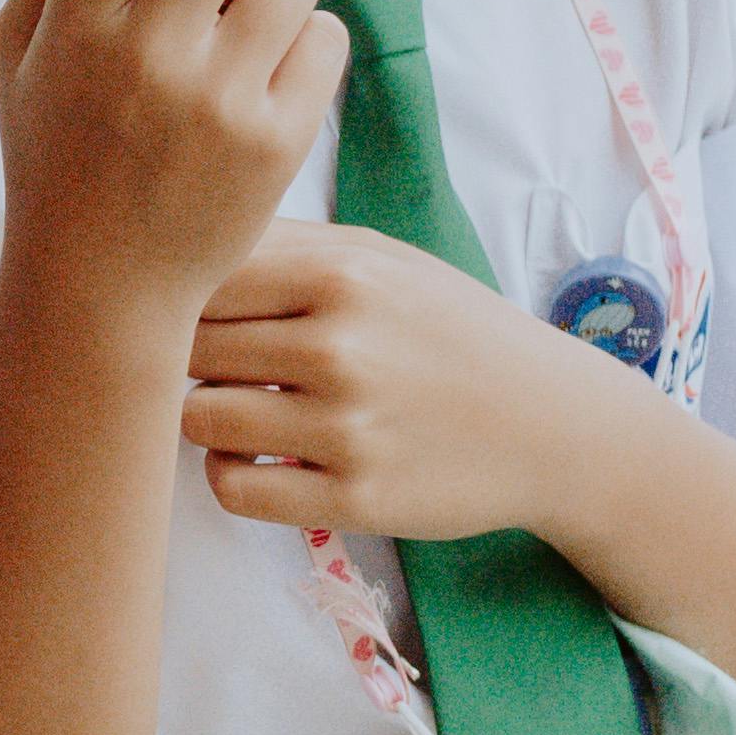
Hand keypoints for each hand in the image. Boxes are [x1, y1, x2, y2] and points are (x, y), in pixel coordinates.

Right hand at [0, 0, 342, 333]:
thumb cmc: (54, 154)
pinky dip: (305, 38)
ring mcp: (219, 104)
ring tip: (253, 0)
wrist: (101, 285)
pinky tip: (268, 66)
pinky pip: (325, 38)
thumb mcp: (19, 53)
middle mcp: (148, 60)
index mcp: (76, 31)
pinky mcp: (277, 143)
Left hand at [184, 221, 621, 542]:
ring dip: (207, 416)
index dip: (181, 296)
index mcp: (342, 276)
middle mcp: (340, 349)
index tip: (193, 310)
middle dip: (191, 357)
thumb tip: (189, 236)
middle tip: (223, 365)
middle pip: (189, 348)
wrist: (554, 424)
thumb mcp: (386, 261)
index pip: (201, 279)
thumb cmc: (453, 332)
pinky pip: (233, 487)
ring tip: (243, 409)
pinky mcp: (353, 499)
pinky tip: (259, 457)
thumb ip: (289, 246)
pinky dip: (230, 473)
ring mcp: (346, 429)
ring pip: (199, 419)